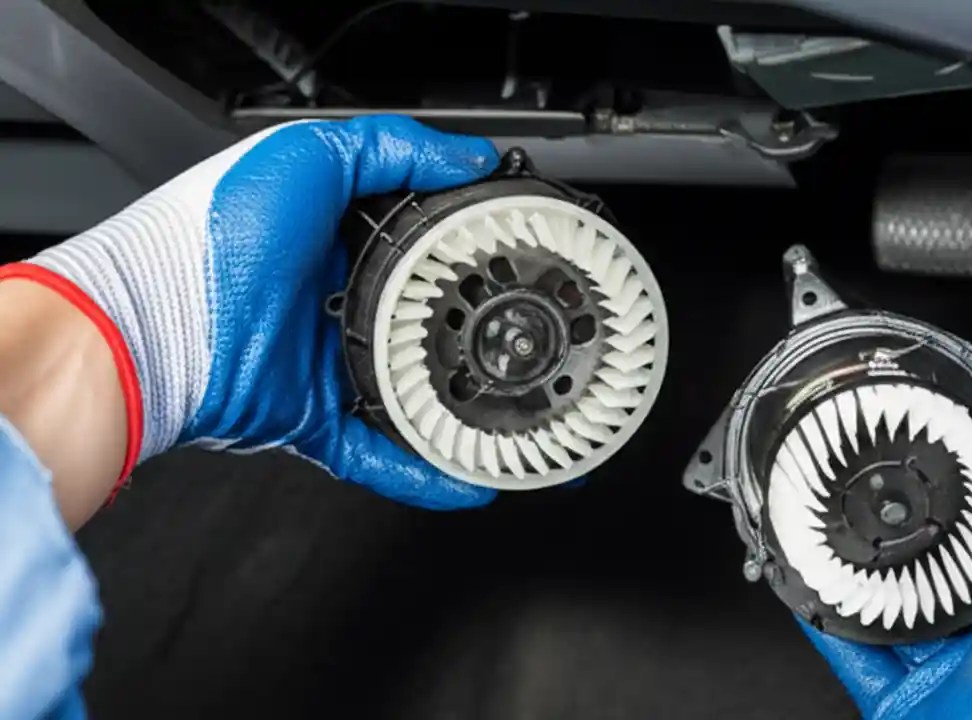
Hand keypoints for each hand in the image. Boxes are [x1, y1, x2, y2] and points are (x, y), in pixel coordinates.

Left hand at [22, 115, 499, 510]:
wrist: (155, 323)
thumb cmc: (216, 236)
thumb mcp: (311, 154)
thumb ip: (395, 149)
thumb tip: (469, 157)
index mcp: (337, 236)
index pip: (425, 238)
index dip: (474, 244)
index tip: (524, 253)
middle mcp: (336, 299)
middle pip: (428, 320)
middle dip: (480, 332)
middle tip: (536, 337)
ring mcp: (328, 362)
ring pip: (414, 392)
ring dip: (464, 410)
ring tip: (520, 417)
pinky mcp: (315, 417)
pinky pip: (380, 453)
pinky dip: (426, 473)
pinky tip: (472, 480)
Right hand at [803, 451, 971, 718]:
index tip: (964, 447)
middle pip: (957, 567)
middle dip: (924, 528)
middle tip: (888, 478)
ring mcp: (950, 674)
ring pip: (899, 605)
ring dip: (867, 568)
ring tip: (837, 522)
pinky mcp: (900, 701)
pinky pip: (854, 648)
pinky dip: (826, 616)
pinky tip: (807, 581)